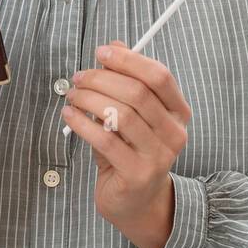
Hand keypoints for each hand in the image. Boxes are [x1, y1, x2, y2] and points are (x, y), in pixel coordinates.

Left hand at [62, 40, 191, 247]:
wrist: (135, 202)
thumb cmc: (130, 151)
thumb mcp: (130, 114)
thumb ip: (125, 80)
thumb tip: (114, 45)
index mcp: (178, 112)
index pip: (159, 76)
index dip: (129, 60)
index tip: (101, 52)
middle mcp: (174, 133)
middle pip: (137, 93)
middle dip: (101, 79)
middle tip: (78, 78)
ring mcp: (158, 156)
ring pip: (120, 115)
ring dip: (89, 99)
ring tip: (72, 97)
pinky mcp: (136, 174)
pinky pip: (105, 140)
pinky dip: (82, 123)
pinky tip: (69, 116)